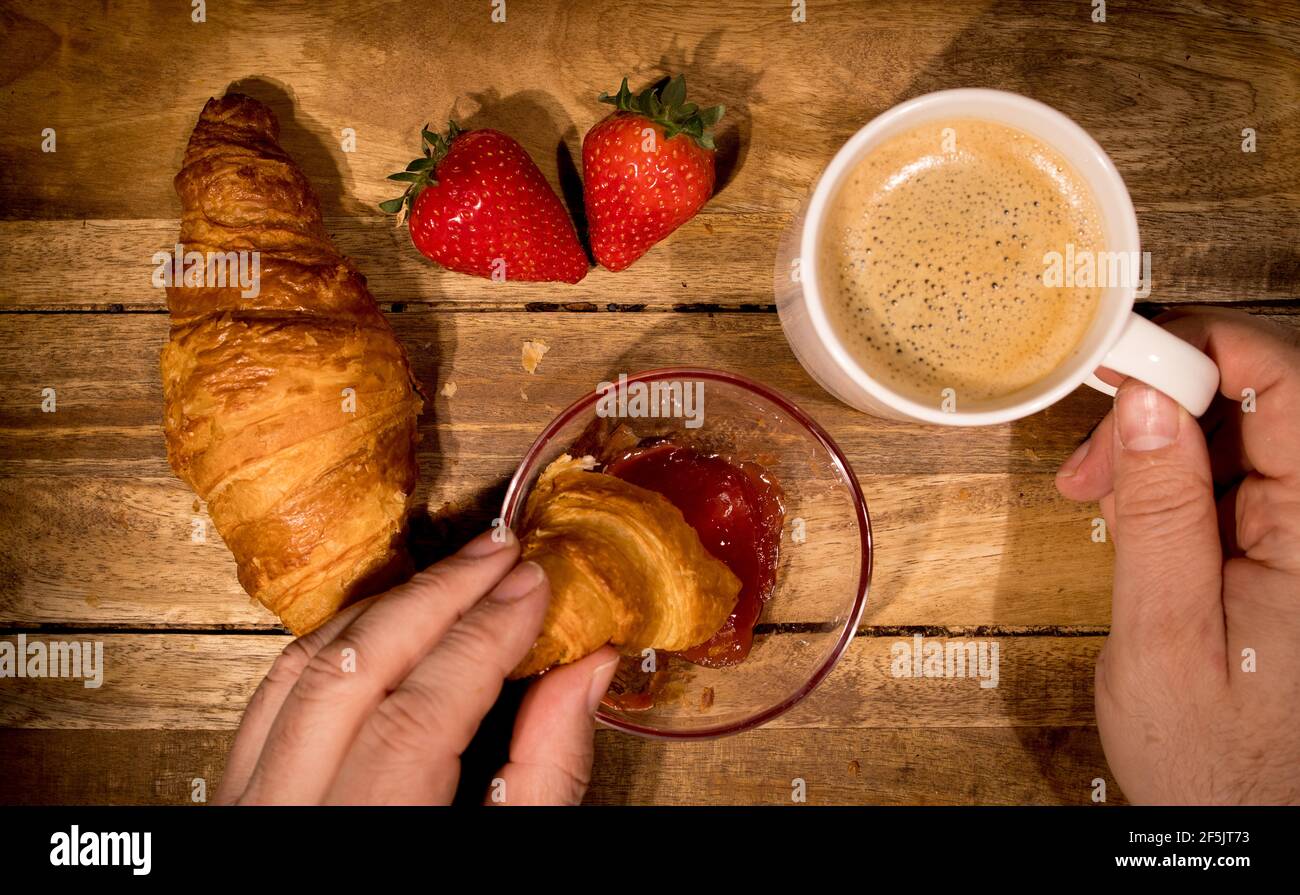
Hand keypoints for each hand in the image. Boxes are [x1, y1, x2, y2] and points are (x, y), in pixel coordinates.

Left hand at [215, 529, 618, 804]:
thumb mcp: (513, 871)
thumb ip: (547, 772)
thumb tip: (584, 670)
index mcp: (366, 840)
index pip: (427, 705)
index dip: (488, 632)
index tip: (534, 585)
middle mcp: (288, 820)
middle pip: (358, 668)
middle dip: (438, 595)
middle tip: (500, 554)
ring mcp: (248, 809)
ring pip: (302, 669)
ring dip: (385, 607)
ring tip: (452, 574)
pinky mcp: (236, 802)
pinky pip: (275, 695)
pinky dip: (338, 645)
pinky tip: (386, 623)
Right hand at [1056, 308, 1299, 803]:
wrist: (1241, 827)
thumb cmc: (1213, 759)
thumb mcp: (1164, 634)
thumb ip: (1159, 512)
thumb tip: (1144, 403)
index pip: (1288, 384)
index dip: (1202, 350)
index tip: (1121, 362)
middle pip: (1262, 402)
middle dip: (1165, 409)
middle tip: (1093, 463)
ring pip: (1243, 438)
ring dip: (1163, 451)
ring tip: (1105, 506)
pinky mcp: (1293, 551)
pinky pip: (1240, 482)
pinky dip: (1179, 487)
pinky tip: (1140, 529)